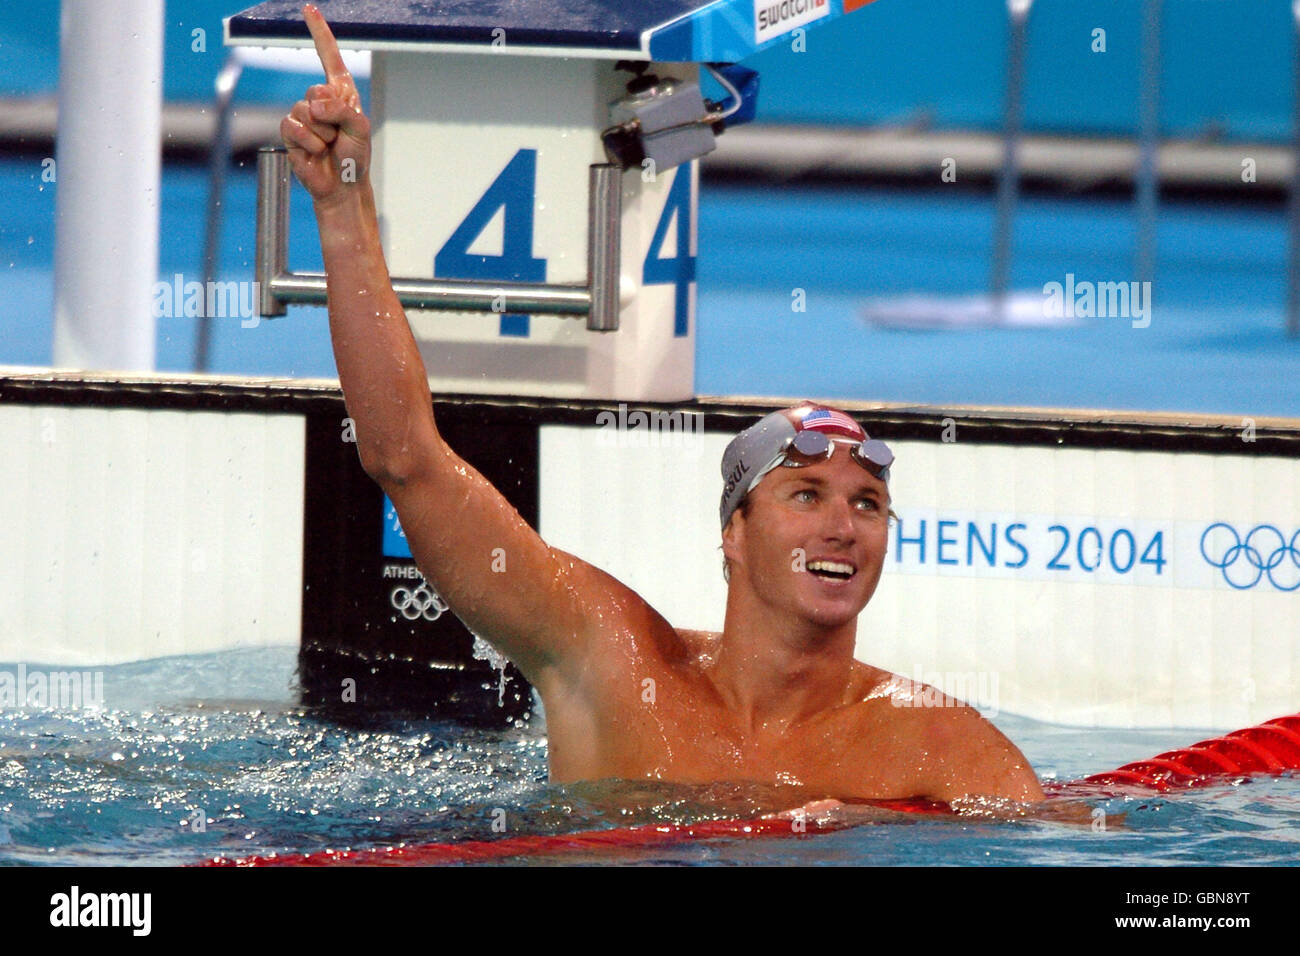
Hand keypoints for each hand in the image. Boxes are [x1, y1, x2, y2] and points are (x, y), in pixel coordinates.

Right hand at [279, 3, 370, 207]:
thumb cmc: (355, 157)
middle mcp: (320, 100)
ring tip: (329, 146)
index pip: (329, 57)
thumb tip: (315, 105)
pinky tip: (316, 152)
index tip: (309, 9)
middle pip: (316, 91)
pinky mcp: (291, 132)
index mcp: (341, 93)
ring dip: (322, 134)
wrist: (342, 185)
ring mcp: (304, 116)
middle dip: (331, 116)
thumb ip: (342, 109)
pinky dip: (309, 142)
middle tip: (339, 136)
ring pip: (305, 111)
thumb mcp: (359, 128)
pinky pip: (293, 126)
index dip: (319, 33)